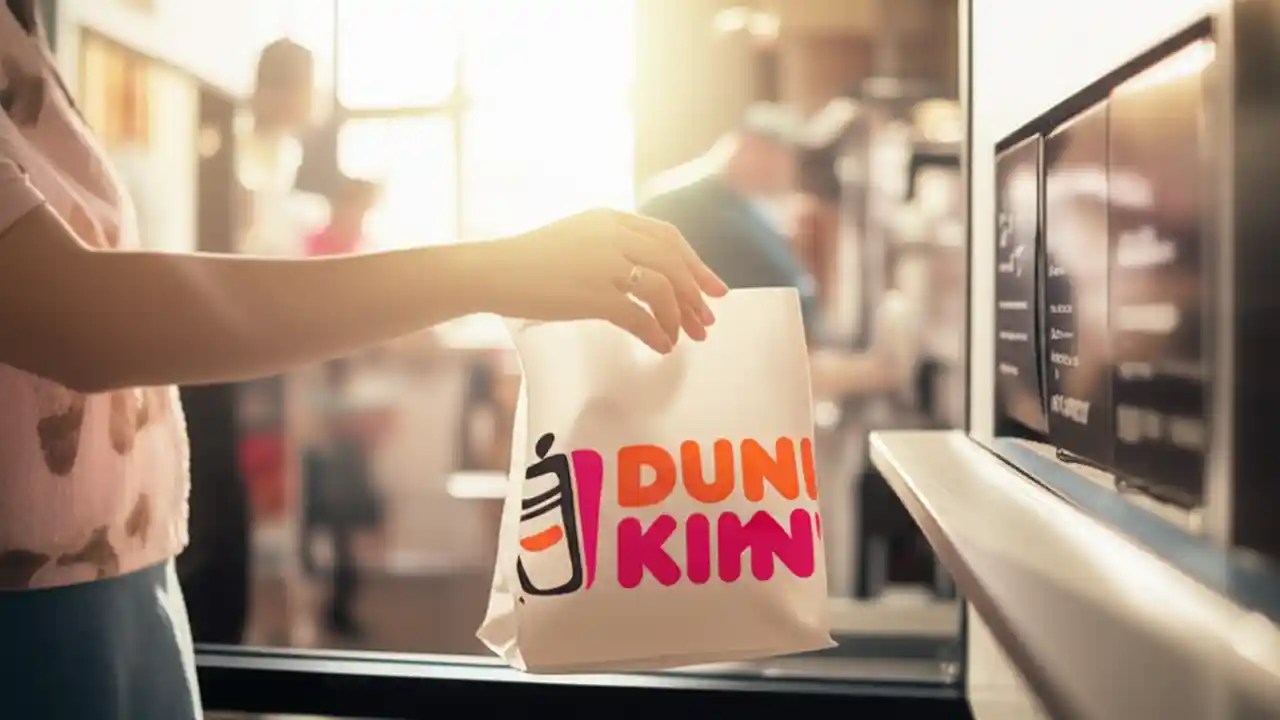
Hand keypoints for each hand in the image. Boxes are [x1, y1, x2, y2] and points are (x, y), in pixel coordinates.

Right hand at [477, 209, 728, 352]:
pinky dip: (656, 333)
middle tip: (708, 320)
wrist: (495, 270)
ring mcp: (604, 264)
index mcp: (612, 219)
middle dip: (697, 294)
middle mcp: (613, 236)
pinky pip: (639, 316)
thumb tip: (650, 273)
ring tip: (685, 337)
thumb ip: (613, 243)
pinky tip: (662, 345)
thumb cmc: (532, 259)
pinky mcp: (592, 294)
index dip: (696, 264)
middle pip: (674, 262)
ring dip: (679, 316)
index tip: (714, 288)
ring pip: (662, 288)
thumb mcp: (578, 235)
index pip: (669, 237)